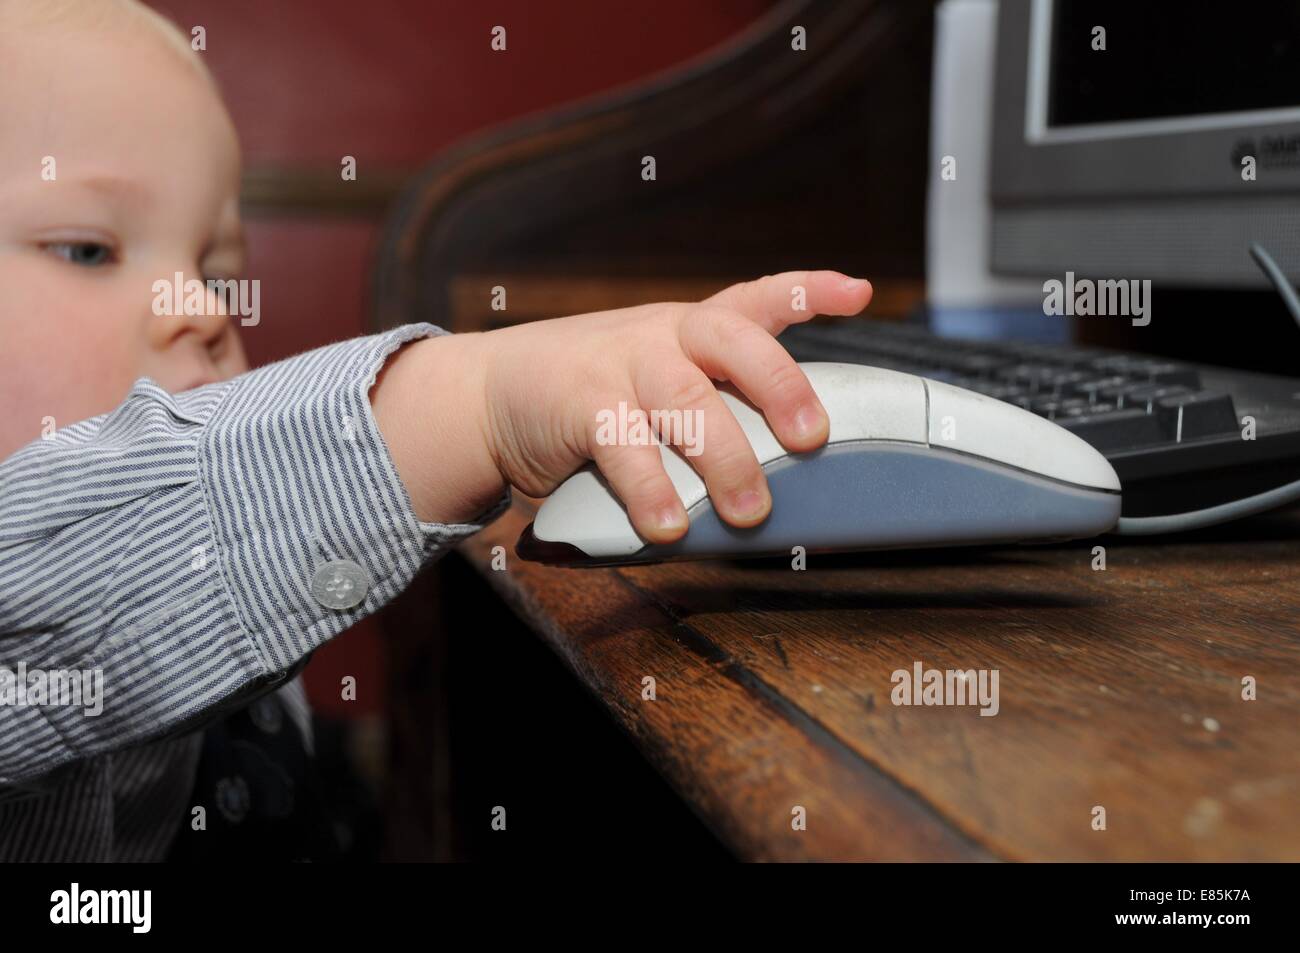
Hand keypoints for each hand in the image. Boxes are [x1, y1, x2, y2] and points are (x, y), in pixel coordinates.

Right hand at [472, 270, 871, 542]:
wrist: (491, 392)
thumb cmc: (595, 394)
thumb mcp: (657, 380)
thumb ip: (712, 410)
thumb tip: (784, 478)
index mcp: (691, 329)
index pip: (756, 299)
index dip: (807, 291)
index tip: (858, 292)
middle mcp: (662, 335)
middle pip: (734, 344)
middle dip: (780, 386)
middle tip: (812, 439)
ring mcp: (620, 363)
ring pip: (685, 399)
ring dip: (723, 457)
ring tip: (746, 510)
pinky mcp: (579, 401)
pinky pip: (623, 445)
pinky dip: (650, 488)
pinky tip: (669, 525)